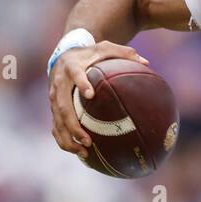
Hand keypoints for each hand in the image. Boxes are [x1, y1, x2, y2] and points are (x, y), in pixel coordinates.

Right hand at [49, 41, 147, 155]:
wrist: (64, 55)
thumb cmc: (90, 54)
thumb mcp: (106, 48)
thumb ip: (125, 53)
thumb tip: (147, 63)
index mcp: (72, 67)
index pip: (75, 74)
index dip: (81, 83)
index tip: (90, 94)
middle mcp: (59, 83)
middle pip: (62, 106)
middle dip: (73, 125)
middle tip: (87, 140)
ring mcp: (54, 98)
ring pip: (57, 121)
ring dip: (68, 138)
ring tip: (83, 152)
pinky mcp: (53, 108)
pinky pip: (56, 127)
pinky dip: (65, 141)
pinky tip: (79, 153)